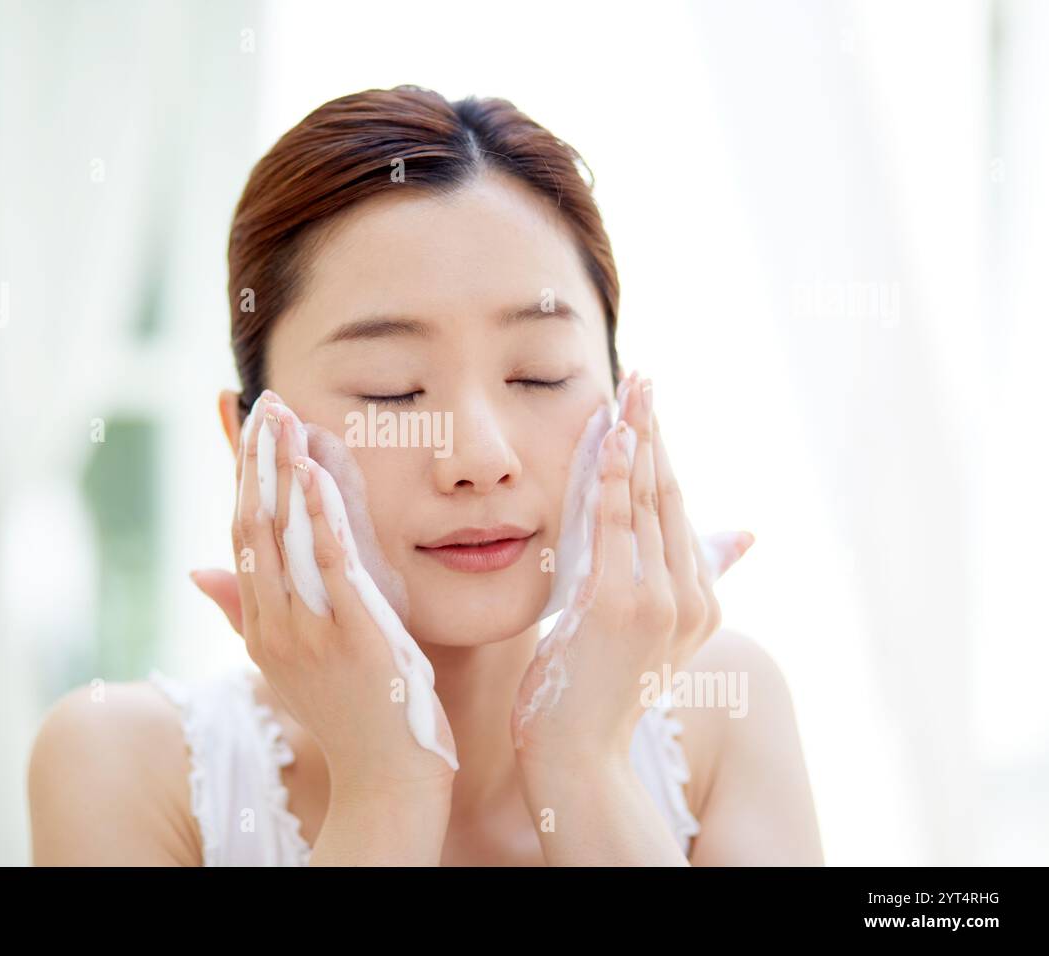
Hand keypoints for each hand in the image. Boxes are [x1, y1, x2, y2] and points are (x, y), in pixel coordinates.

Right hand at [197, 390, 457, 795]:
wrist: (387, 777)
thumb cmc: (347, 713)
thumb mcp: (286, 661)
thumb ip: (243, 613)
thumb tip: (195, 570)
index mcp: (258, 627)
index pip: (239, 535)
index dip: (240, 477)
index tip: (246, 425)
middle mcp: (272, 625)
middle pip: (251, 525)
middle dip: (255, 460)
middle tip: (263, 400)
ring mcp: (308, 630)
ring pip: (280, 536)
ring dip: (278, 470)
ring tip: (281, 415)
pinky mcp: (351, 633)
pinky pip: (329, 562)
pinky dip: (318, 512)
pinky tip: (313, 468)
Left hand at [511, 371, 752, 764]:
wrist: (577, 753)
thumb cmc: (597, 691)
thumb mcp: (647, 631)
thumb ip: (684, 581)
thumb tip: (744, 533)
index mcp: (700, 601)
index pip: (678, 509)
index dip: (664, 453)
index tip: (651, 406)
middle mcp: (690, 598)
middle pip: (669, 495)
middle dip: (655, 431)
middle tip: (644, 376)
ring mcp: (658, 602)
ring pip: (646, 502)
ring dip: (635, 440)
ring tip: (629, 390)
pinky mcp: (618, 606)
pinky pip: (616, 526)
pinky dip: (613, 478)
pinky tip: (610, 438)